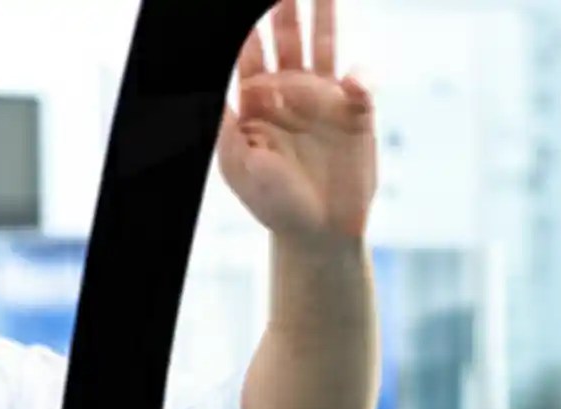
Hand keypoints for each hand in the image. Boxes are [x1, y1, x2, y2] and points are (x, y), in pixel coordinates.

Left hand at [218, 0, 376, 249]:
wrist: (317, 233)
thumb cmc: (272, 202)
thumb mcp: (237, 163)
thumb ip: (222, 122)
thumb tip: (201, 87)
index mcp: (253, 101)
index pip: (245, 52)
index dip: (243, 27)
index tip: (237, 8)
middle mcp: (287, 92)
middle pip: (285, 37)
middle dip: (282, 7)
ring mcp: (323, 99)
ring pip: (322, 46)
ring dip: (323, 17)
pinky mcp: (356, 112)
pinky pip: (358, 85)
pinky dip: (358, 77)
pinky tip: (352, 82)